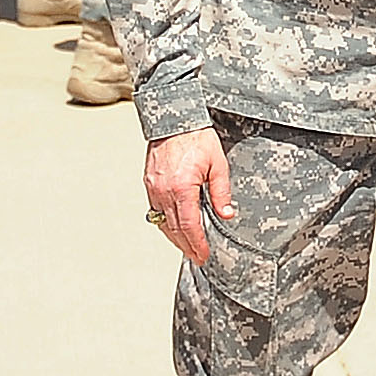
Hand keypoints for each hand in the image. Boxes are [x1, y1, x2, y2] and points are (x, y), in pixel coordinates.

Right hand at [145, 129, 233, 265]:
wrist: (174, 118)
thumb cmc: (196, 137)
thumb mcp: (218, 163)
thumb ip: (221, 192)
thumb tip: (227, 214)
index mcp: (182, 187)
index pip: (189, 225)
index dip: (197, 243)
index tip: (203, 255)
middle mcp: (164, 191)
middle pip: (174, 229)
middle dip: (187, 246)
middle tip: (198, 258)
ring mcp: (154, 188)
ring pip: (162, 222)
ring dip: (175, 238)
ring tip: (187, 248)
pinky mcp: (149, 183)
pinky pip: (155, 211)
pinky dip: (165, 223)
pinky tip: (173, 229)